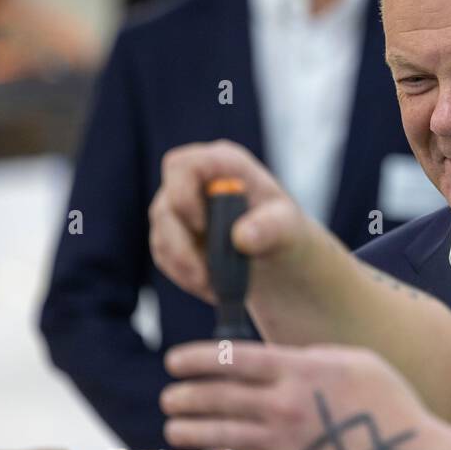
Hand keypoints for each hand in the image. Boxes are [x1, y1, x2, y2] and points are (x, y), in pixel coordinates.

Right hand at [148, 141, 322, 335]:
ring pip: (161, 237)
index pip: (184, 165)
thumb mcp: (289, 227)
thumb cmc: (285, 230)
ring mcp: (180, 208)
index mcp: (225, 165)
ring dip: (186, 267)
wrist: (279, 256)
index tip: (203, 225)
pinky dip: (186, 276)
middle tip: (207, 274)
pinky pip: (164, 258)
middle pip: (165, 207)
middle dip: (182, 246)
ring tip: (217, 284)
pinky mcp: (172, 235)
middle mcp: (195, 182)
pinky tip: (211, 284)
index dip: (183, 194)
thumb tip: (241, 237)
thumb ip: (270, 227)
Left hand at [161, 341, 436, 449]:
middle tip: (170, 396)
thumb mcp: (358, 361)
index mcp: (300, 368)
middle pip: (218, 395)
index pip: (234, 357)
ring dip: (188, 429)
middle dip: (184, 395)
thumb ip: (317, 356)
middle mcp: (284, 402)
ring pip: (220, 433)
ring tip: (174, 427)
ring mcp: (283, 439)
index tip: (175, 360)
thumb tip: (290, 357)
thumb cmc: (391, 406)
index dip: (197, 358)